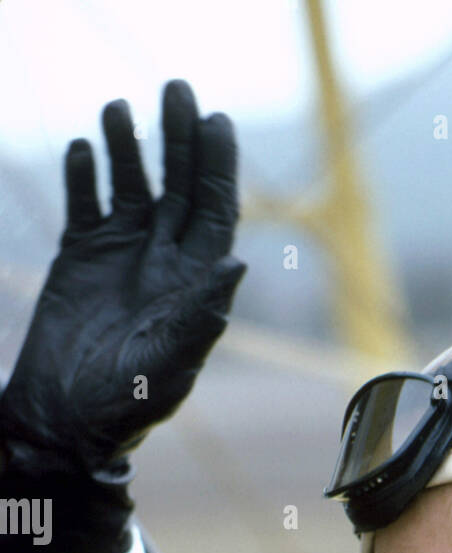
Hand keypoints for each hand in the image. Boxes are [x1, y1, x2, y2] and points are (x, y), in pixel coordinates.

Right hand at [0, 79, 245, 552]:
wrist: (68, 419)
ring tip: (118, 110)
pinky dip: (82, 175)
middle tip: (176, 88)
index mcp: (194, 282)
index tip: (217, 120)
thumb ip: (201, 316)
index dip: (218, 166)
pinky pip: (86, 203)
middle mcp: (162, 259)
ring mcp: (120, 254)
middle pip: (178, 185)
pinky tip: (80, 149)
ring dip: (127, 146)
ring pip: (130, 184)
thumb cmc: (127, 404)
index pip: (214, 211)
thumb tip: (238, 261)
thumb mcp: (170, 363)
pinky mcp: (79, 255)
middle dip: (179, 138)